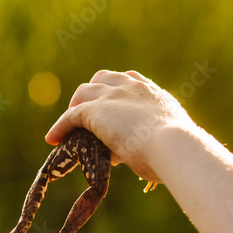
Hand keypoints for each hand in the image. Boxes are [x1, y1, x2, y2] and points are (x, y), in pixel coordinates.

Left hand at [45, 70, 194, 185]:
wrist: (174, 145)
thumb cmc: (179, 151)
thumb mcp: (167, 142)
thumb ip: (150, 142)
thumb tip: (129, 153)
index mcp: (155, 94)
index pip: (131, 80)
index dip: (119, 91)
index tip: (114, 104)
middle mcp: (134, 88)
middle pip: (104, 78)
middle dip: (94, 93)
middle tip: (89, 113)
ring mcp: (114, 96)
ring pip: (84, 92)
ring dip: (76, 106)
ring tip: (71, 125)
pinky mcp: (96, 111)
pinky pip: (71, 116)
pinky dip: (61, 126)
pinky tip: (53, 138)